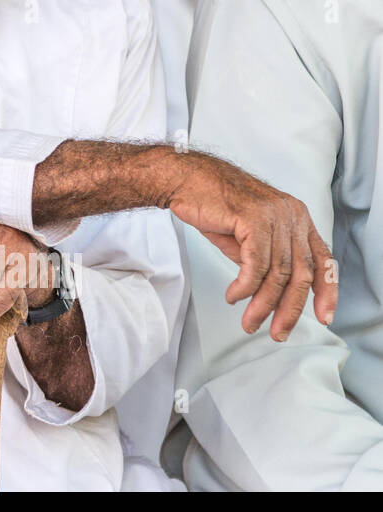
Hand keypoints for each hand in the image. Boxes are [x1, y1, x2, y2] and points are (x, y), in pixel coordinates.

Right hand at [32, 140, 337, 341]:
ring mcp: (273, 215)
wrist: (183, 179)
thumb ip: (266, 257)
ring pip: (278, 273)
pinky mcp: (252, 219)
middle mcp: (291, 215)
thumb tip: (273, 291)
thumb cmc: (212, 205)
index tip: (324, 317)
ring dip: (262, 304)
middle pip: (301, 273)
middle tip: (277, 332)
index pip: (323, 259)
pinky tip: (234, 296)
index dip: (327, 291)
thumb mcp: (248, 233)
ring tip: (248, 321)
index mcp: (296, 217)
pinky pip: (255, 264)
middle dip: (290, 309)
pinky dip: (245, 287)